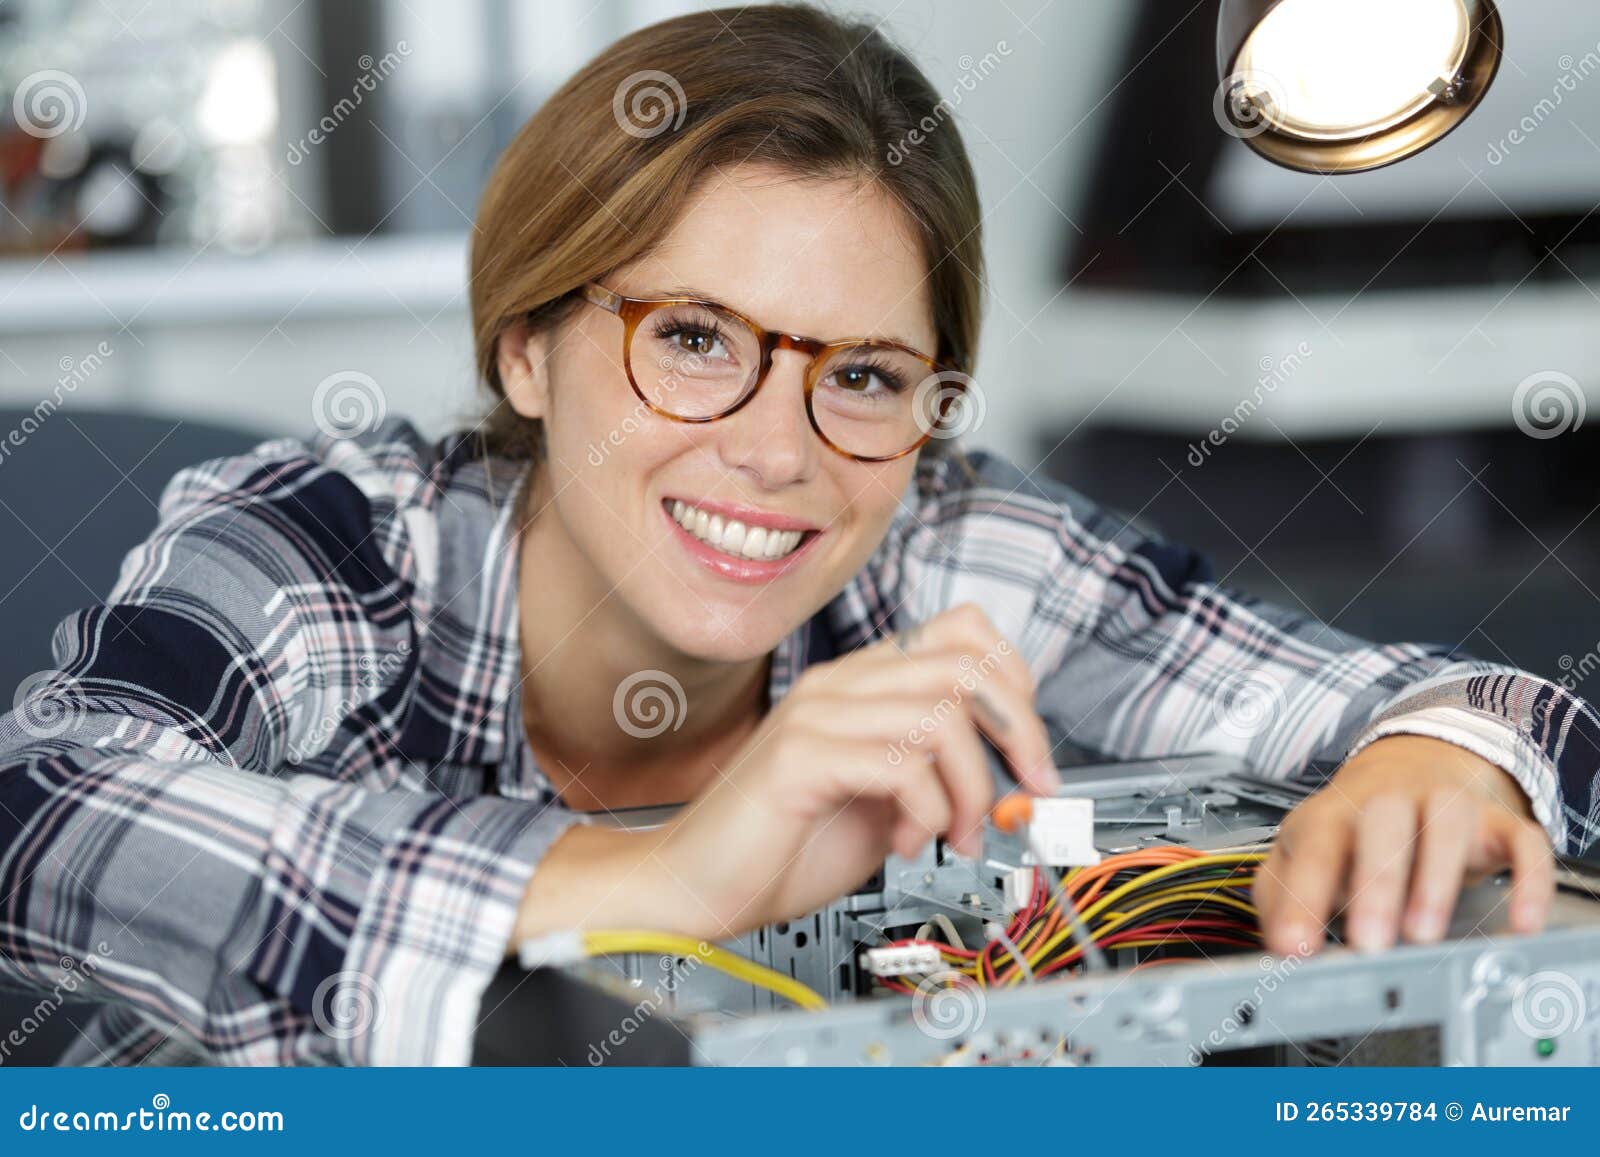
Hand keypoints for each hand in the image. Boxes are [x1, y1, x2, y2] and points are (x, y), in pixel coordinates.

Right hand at [514, 604, 1058, 945]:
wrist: (698, 886)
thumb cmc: (781, 847)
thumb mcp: (885, 807)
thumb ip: (937, 778)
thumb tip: (1013, 780)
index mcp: (861, 684)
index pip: (962, 631)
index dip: (1012, 682)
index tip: (1027, 750)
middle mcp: (840, 685)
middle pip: (966, 665)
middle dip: (1019, 733)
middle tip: (1026, 793)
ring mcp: (816, 714)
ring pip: (941, 714)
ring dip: (971, 788)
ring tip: (954, 834)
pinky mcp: (799, 757)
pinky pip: (899, 763)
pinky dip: (926, 812)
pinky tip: (905, 843)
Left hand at [1253, 734, 1554, 955]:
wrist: (1411, 767)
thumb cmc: (1353, 827)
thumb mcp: (1306, 852)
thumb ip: (1282, 894)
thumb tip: (1275, 939)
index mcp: (1334, 813)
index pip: (1314, 847)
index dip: (1302, 897)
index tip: (1295, 946)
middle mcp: (1390, 802)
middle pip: (1381, 824)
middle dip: (1375, 884)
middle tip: (1368, 943)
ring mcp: (1447, 805)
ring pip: (1448, 824)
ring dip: (1437, 878)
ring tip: (1423, 933)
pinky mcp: (1498, 822)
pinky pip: (1522, 842)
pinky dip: (1526, 881)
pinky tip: (1519, 921)